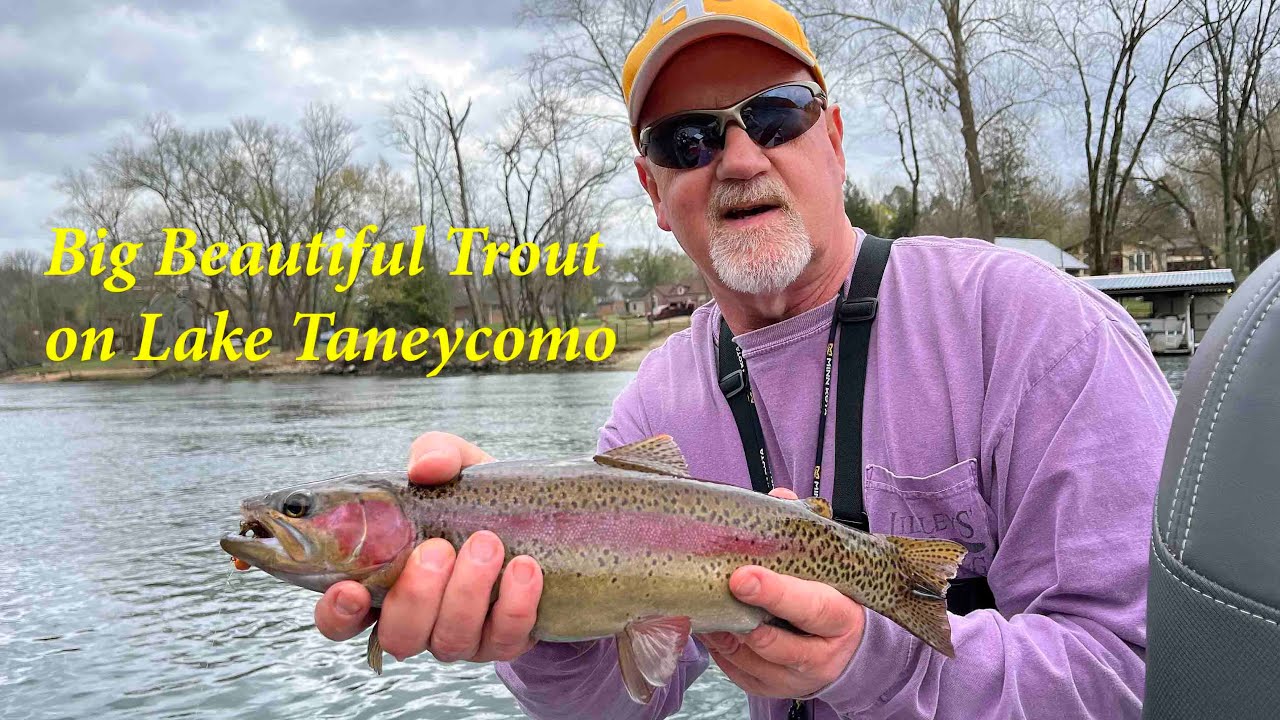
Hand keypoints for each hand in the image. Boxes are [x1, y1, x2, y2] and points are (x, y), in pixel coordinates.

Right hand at [313, 432, 544, 663]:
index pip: (342, 619)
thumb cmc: (477, 498)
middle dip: (417, 595)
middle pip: (399, 636)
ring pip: (449, 641)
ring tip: (488, 544)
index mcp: (386, 583)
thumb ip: (434, 454)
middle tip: (439, 548)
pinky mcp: (504, 642)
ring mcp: (460, 637)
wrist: (538, 518)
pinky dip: (515, 604)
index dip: (338, 614)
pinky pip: (505, 639)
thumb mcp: (456, 466)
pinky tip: (524, 568)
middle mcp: (418, 620)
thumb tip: (424, 468)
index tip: (352, 589)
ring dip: (467, 592)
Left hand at [698, 488, 866, 697]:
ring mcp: (796, 678)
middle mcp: (821, 655)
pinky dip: (721, 650)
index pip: (809, 607)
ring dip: (724, 633)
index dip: (774, 592)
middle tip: (714, 590)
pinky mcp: (772, 690)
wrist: (847, 650)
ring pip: (749, 660)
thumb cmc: (832, 598)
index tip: (740, 577)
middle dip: (740, 618)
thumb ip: (803, 531)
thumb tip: (779, 497)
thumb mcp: (829, 567)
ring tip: (708, 604)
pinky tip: (714, 625)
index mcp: (840, 617)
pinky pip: (736, 673)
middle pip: (774, 643)